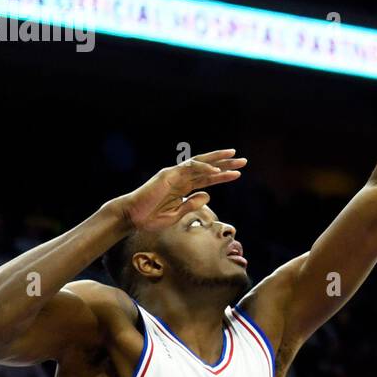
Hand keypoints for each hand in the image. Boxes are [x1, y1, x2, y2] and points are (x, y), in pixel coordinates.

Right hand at [114, 149, 246, 232]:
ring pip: (200, 163)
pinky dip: (203, 168)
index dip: (222, 176)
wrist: (132, 217)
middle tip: (244, 161)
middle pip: (207, 168)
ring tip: (235, 158)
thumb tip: (208, 195)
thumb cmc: (151, 218)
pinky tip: (216, 171)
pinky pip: (188, 169)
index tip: (238, 174)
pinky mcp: (168, 174)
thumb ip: (192, 205)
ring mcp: (174, 174)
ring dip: (218, 160)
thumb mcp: (177, 215)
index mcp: (182, 188)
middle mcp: (180, 178)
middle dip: (225, 163)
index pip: (207, 179)